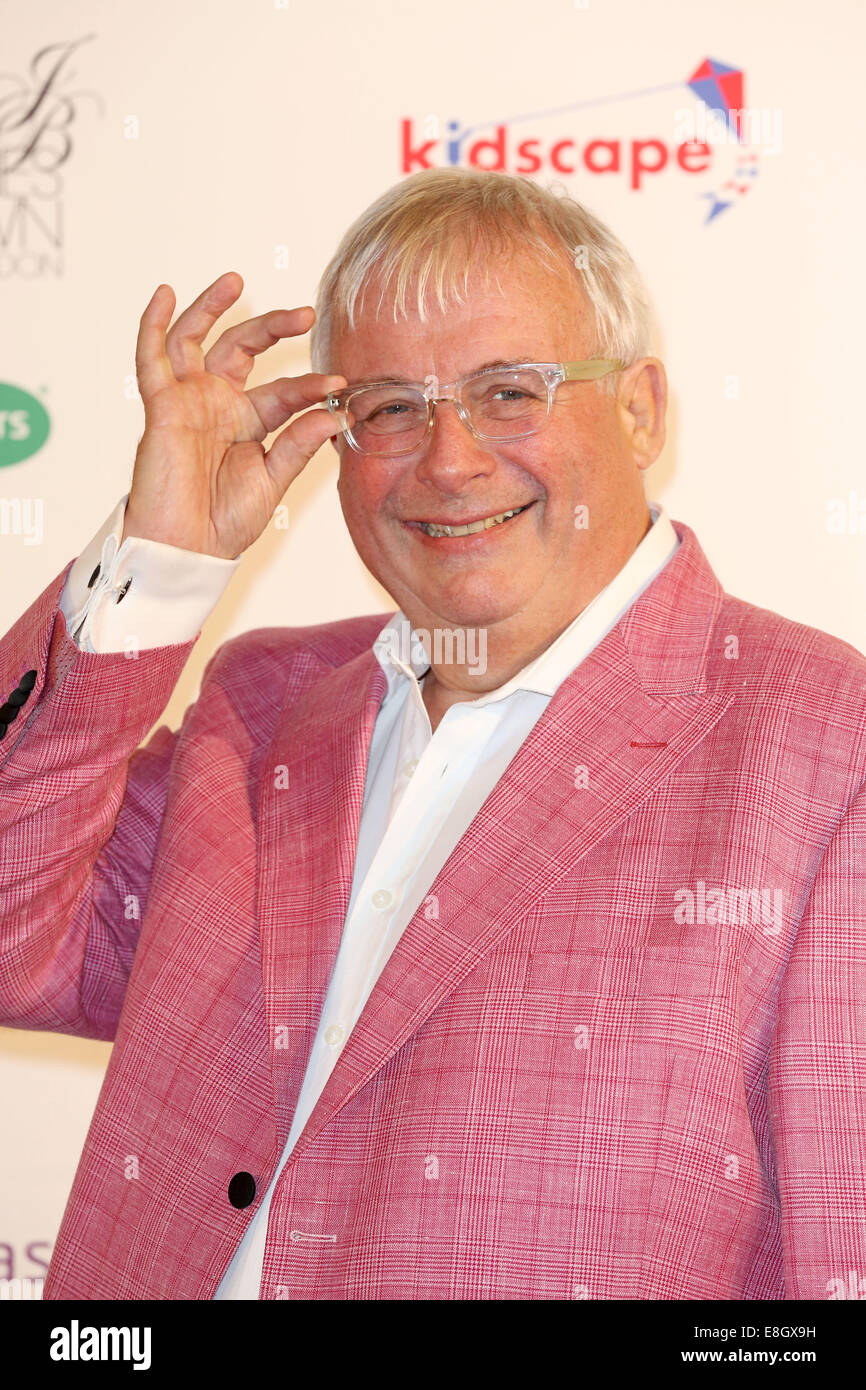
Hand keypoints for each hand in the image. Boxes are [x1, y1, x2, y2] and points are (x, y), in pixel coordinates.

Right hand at [121, 271, 347, 558]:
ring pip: (195, 339)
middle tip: (304, 315)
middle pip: (242, 348)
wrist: (187, 550)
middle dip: (272, 328)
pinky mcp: (161, 407)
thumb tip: (333, 414)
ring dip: (212, 307)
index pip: (284, 391)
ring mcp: (188, 401)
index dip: (311, 387)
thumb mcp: (272, 480)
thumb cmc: (224, 524)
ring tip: (235, 280)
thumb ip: (298, 444)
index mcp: (248, 422)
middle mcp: (218, 404)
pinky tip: (163, 294)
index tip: (340, 386)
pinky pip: (152, 358)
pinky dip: (154, 325)